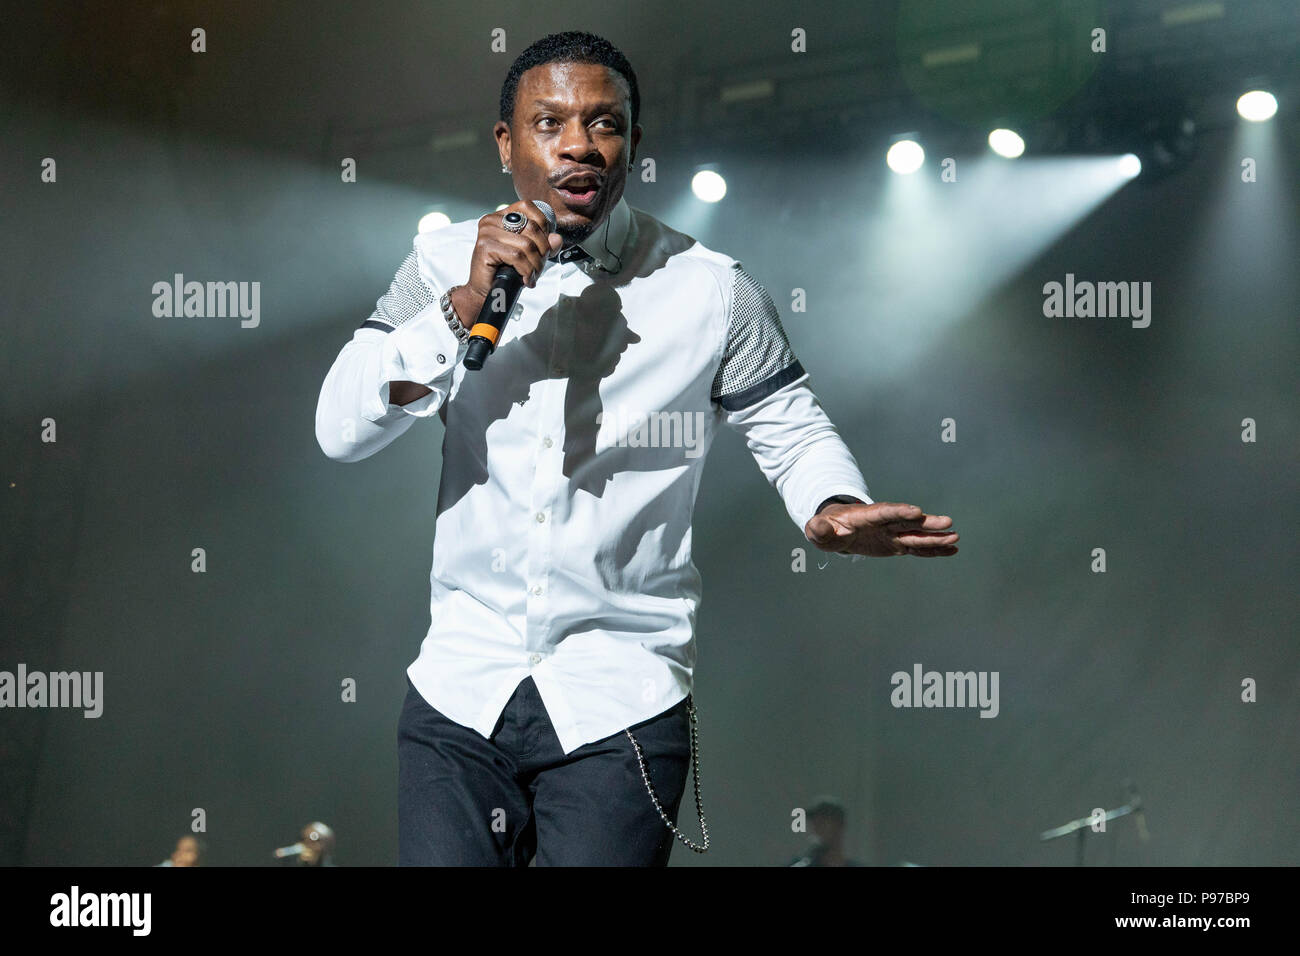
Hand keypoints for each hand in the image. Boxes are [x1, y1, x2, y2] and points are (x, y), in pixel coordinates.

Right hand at [461, 200, 562, 316]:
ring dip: (535, 264)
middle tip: (539, 267)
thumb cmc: (506, 272)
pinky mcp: (485, 247)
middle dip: (542, 251)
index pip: (528, 206)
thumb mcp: (530, 255)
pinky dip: (526, 270)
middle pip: (532, 228)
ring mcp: (487, 232)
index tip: (543, 246)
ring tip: (532, 275)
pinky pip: (517, 256)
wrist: (486, 292)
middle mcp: (492, 220)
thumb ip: (544, 244)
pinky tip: (525, 279)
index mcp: (501, 216)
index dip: (543, 225)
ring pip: (527, 244)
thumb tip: (557, 239)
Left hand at [804, 501, 958, 557]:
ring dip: (935, 537)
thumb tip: (817, 527)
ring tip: (956, 538)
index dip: (900, 511)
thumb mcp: (819, 530)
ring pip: (916, 535)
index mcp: (866, 516)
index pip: (885, 512)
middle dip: (926, 523)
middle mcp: (884, 522)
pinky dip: (933, 550)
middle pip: (907, 521)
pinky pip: (917, 547)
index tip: (917, 511)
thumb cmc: (827, 529)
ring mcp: (892, 533)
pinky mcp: (896, 544)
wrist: (836, 530)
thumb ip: (819, 528)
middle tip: (947, 522)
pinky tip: (952, 550)